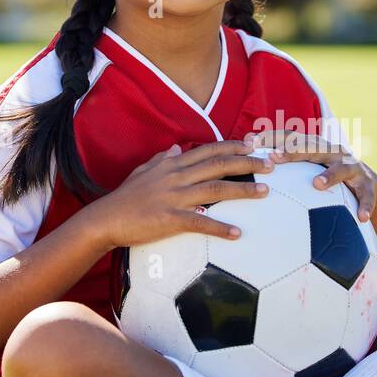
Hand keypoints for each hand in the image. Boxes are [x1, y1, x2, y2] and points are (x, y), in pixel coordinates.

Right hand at [95, 139, 272, 247]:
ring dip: (243, 190)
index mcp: (173, 165)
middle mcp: (177, 177)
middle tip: (270, 164)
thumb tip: (178, 149)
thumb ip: (163, 159)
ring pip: (216, 190)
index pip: (208, 150)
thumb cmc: (125, 197)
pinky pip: (200, 223)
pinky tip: (237, 233)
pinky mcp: (170, 219)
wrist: (106, 218)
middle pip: (218, 165)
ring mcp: (175, 197)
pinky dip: (220, 227)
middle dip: (247, 163)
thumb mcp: (143, 171)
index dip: (233, 146)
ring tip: (265, 192)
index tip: (254, 144)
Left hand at [243, 129, 376, 222]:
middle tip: (275, 158)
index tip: (250, 142)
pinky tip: (361, 217)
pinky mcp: (370, 185)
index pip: (290, 137)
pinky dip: (365, 205)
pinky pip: (367, 196)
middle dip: (294, 151)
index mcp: (315, 149)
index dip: (271, 137)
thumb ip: (282, 173)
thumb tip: (242, 175)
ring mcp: (353, 168)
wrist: (369, 186)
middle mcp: (333, 153)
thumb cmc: (328, 181)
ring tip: (317, 185)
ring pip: (341, 168)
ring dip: (330, 175)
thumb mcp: (306, 174)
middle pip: (313, 147)